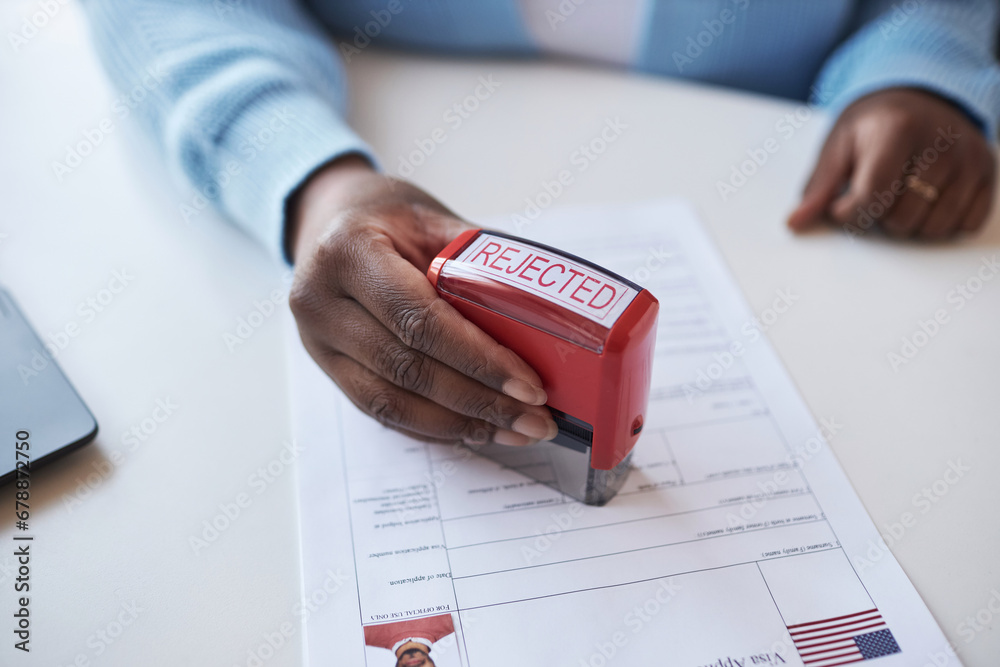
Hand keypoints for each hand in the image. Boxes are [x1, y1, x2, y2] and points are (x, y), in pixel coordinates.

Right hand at [287, 155, 557, 445]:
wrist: (329, 222)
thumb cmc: (388, 218)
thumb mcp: (433, 220)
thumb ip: (478, 263)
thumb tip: (545, 315)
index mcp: (347, 252)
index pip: (420, 319)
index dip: (478, 359)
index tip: (529, 385)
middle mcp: (320, 301)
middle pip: (408, 369)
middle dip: (480, 401)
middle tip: (536, 418)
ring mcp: (317, 341)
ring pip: (393, 402)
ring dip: (461, 424)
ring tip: (515, 430)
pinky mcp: (328, 369)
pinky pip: (384, 411)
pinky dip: (435, 426)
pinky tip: (477, 429)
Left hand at [788, 88, 995, 238]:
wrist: (920, 96)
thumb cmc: (874, 124)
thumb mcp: (839, 146)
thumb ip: (819, 188)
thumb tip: (794, 223)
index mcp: (898, 130)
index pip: (873, 194)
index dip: (851, 212)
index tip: (842, 205)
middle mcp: (942, 143)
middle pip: (902, 218)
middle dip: (879, 217)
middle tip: (876, 193)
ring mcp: (970, 159)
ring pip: (933, 228)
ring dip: (909, 224)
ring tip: (900, 196)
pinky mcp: (988, 173)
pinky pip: (964, 225)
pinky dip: (941, 224)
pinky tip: (927, 201)